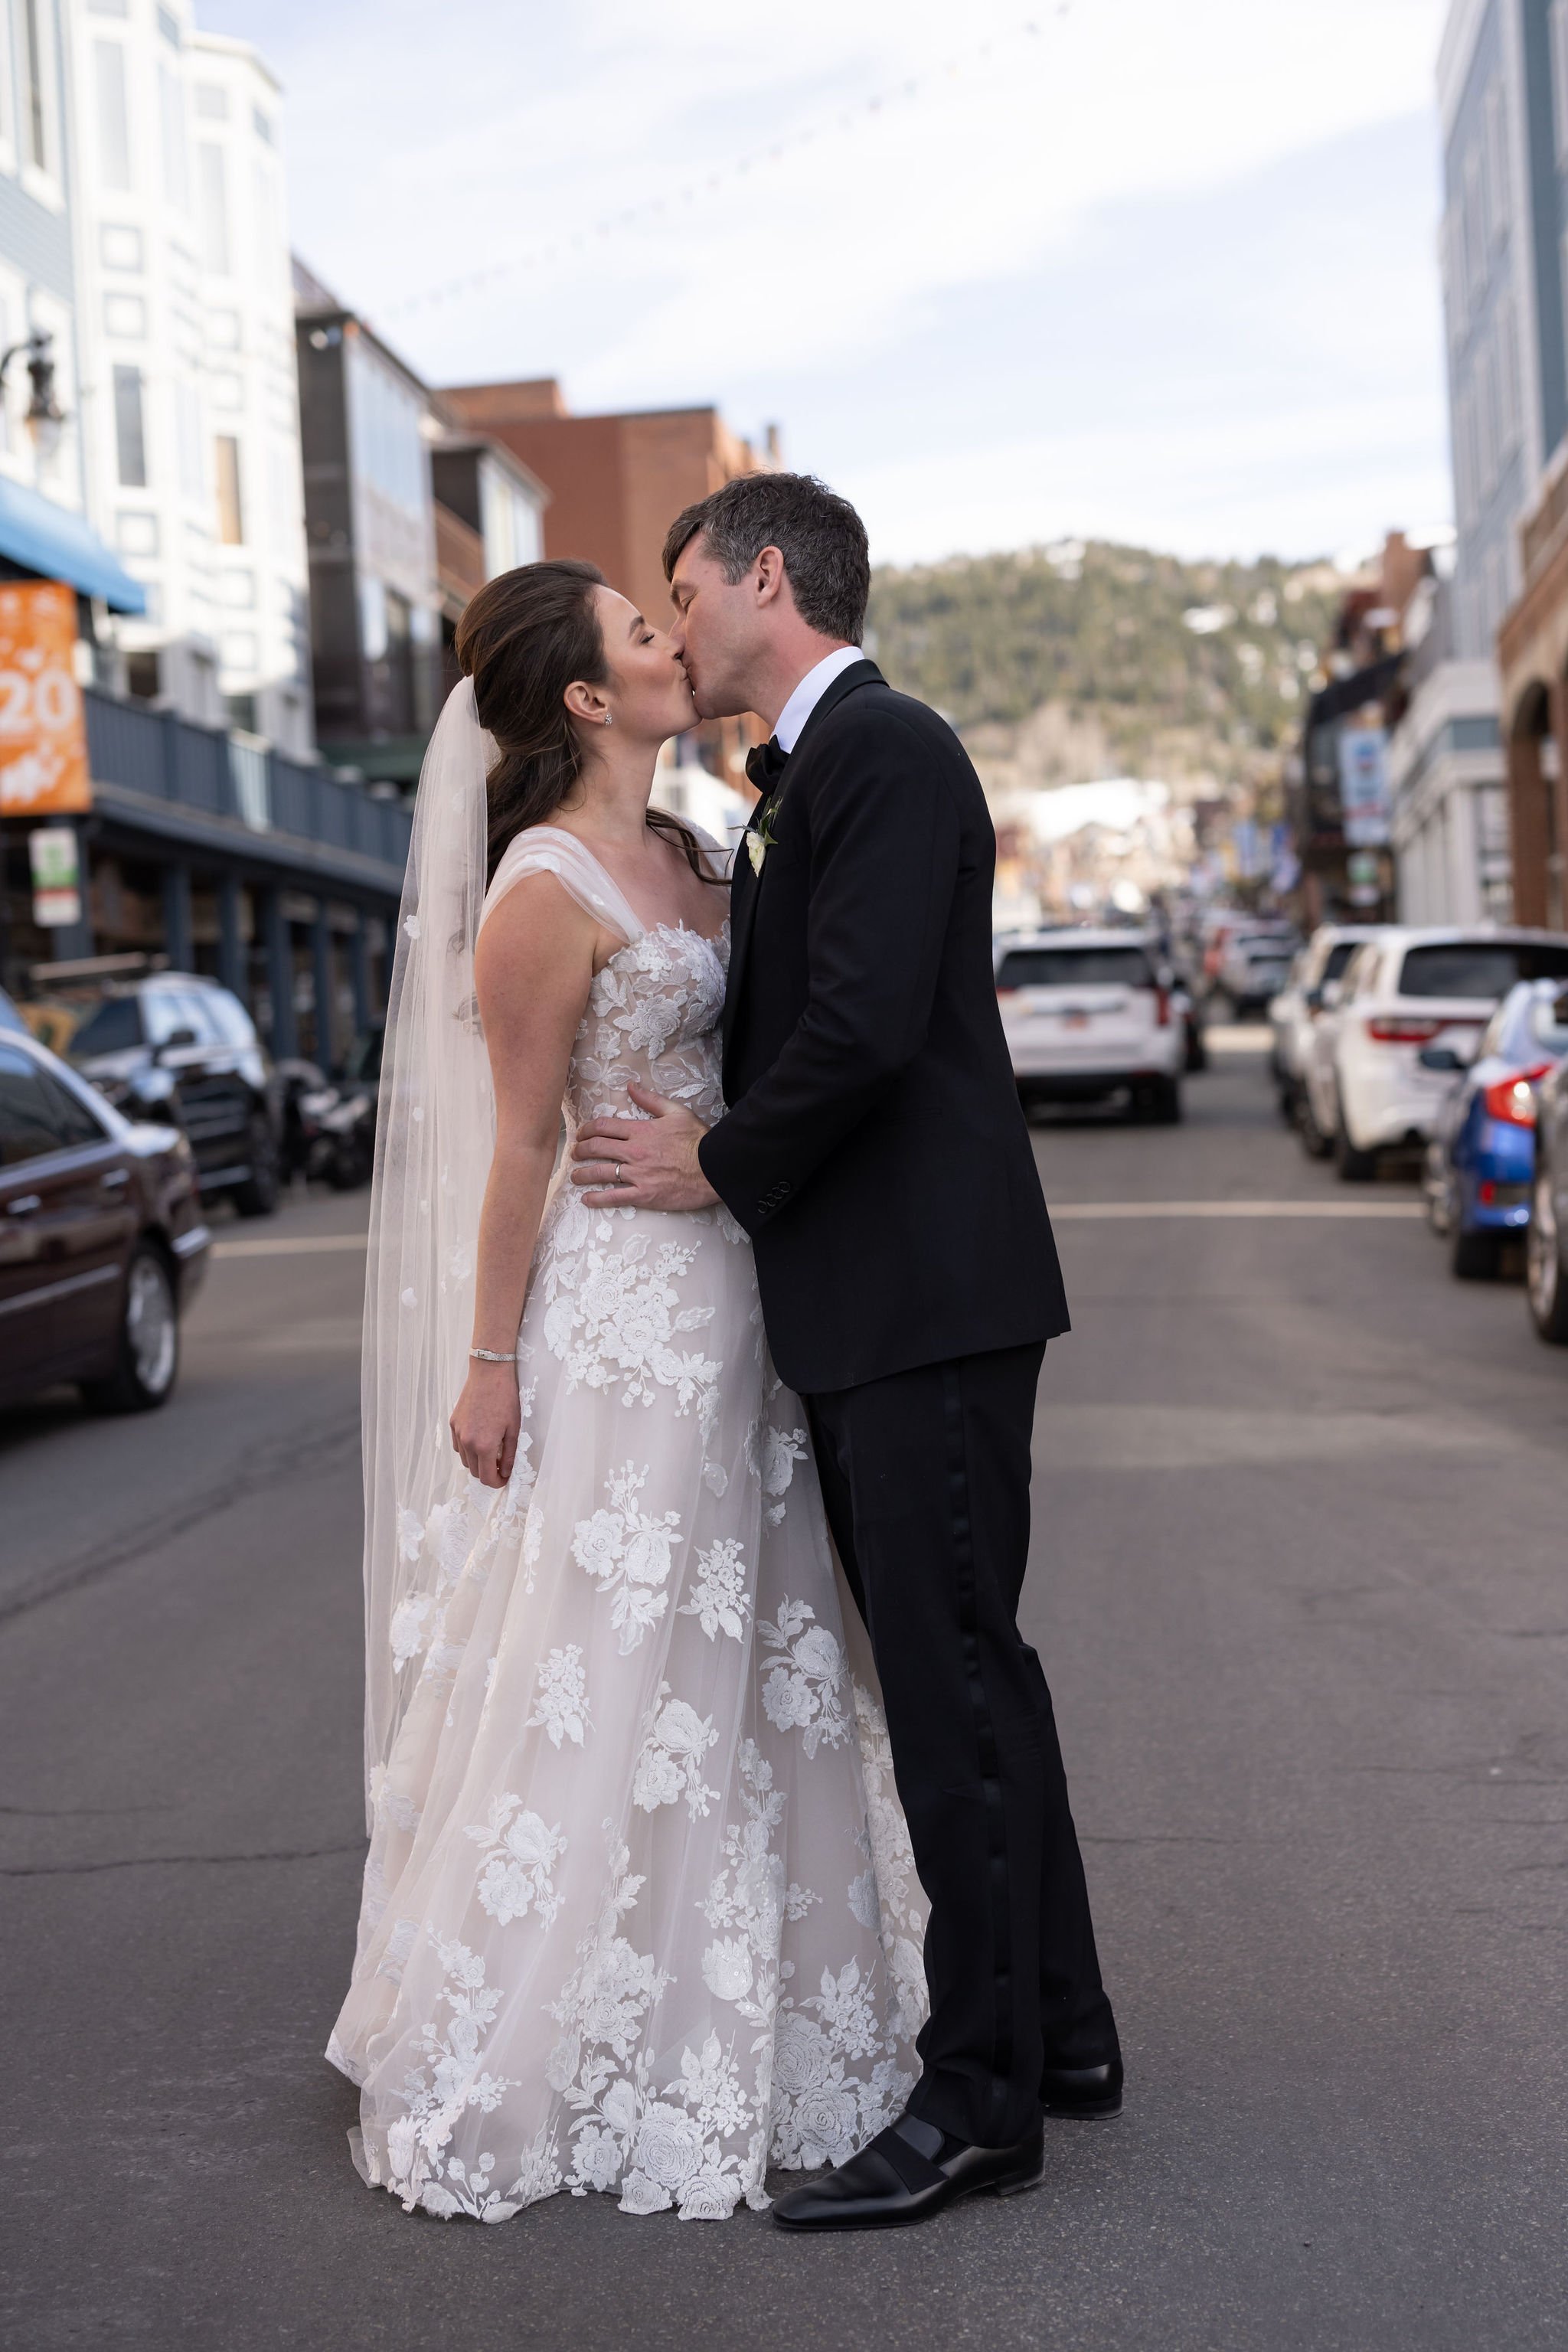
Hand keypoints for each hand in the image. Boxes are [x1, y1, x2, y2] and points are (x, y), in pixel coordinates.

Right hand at [449, 1360, 519, 1489]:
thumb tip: (506, 1472)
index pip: (487, 1478)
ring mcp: (458, 1432)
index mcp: (484, 1445)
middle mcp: (467, 1442)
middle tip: (501, 1466)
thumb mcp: (514, 1429)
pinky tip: (479, 1439)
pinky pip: (458, 1446)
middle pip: (475, 1472)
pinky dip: (468, 1449)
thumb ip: (510, 1455)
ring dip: (478, 1462)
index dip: (497, 1483)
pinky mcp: (453, 1423)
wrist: (489, 1373)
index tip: (504, 1479)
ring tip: (491, 1451)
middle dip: (488, 1473)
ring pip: (465, 1460)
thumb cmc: (506, 1398)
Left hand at [571, 1081, 718, 1211]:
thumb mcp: (677, 1112)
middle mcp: (634, 1152)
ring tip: (575, 1176)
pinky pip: (614, 1198)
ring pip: (600, 1173)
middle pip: (597, 1148)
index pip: (604, 1127)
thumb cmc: (698, 1140)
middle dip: (580, 1150)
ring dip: (582, 1174)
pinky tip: (586, 1200)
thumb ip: (651, 1100)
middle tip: (574, 1153)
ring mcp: (638, 1175)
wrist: (715, 1168)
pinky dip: (597, 1199)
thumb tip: (631, 1086)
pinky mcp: (644, 1195)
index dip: (587, 1129)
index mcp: (641, 1131)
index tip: (581, 1134)